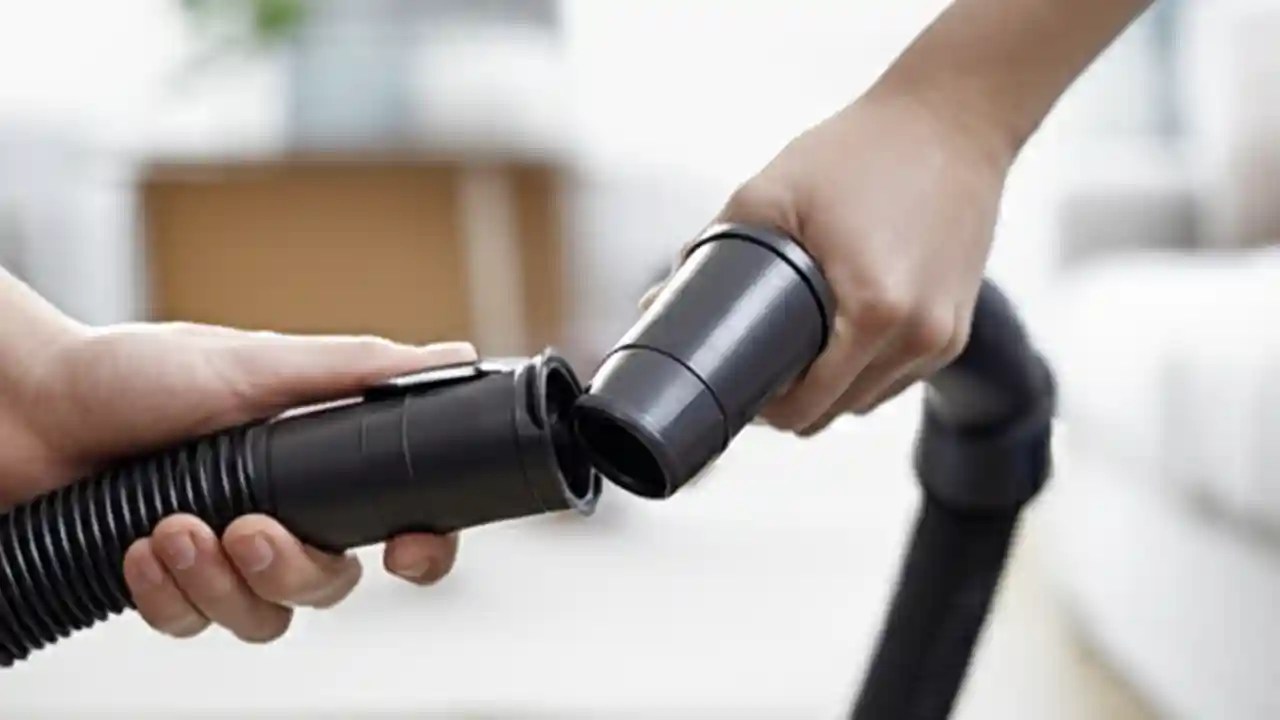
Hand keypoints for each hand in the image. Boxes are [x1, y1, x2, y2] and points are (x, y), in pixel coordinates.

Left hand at [0, 321, 474, 641]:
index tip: (405, 553)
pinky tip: (142, 547)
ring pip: (267, 619)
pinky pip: (193, 626)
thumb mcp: (255, 362)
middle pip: (332, 584)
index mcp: (318, 461)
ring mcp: (226, 554)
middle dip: (292, 567)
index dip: (421, 549)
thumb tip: (450, 361)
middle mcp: (283, 511)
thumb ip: (355, 370)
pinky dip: (167, 593)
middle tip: (250, 528)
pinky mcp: (170, 586)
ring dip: (221, 581)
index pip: (400, 520)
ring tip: (174, 526)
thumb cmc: (133, 372)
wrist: (28, 409)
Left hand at [653, 90, 1013, 434]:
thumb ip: (709, 249)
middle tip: (759, 363)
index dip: (764, 409)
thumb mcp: (771, 192)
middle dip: (792, 400)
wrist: (954, 119)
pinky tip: (841, 335)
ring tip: (799, 346)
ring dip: (830, 389)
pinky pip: (898, 376)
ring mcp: (944, 337)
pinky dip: (866, 369)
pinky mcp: (958, 329)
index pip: (805, 409)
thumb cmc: (861, 150)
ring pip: (867, 401)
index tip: (741, 385)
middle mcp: (918, 336)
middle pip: (834, 414)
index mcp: (874, 311)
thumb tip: (654, 302)